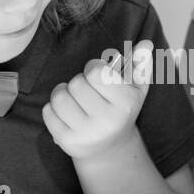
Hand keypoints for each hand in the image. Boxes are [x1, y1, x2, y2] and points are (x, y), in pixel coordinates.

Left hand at [43, 39, 152, 161]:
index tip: (97, 74)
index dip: (93, 68)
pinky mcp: (67, 141)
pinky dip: (53, 108)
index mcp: (125, 104)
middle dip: (78, 82)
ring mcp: (86, 133)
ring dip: (63, 93)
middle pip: (76, 84)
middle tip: (86, 90)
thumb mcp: (136, 90)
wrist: (109, 149)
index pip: (96, 72)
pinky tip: (66, 113)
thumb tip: (145, 44)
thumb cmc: (120, 110)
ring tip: (74, 99)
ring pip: (59, 97)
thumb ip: (141, 65)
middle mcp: (107, 121)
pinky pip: (48, 112)